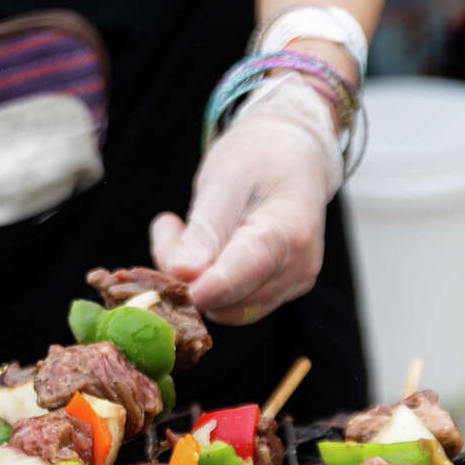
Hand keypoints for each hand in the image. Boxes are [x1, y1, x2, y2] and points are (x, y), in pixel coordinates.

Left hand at [151, 73, 342, 324]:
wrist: (292, 156)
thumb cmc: (258, 160)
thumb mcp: (225, 179)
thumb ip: (205, 229)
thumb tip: (183, 273)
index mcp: (289, 233)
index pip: (245, 271)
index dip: (207, 286)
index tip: (174, 279)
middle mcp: (297, 269)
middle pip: (229, 298)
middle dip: (188, 275)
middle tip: (168, 229)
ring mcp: (290, 286)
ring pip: (224, 308)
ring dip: (191, 280)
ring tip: (182, 231)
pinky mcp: (277, 294)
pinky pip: (230, 304)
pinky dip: (204, 284)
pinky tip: (198, 249)